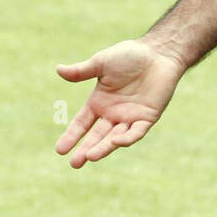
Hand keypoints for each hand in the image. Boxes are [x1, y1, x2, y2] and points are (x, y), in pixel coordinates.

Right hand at [55, 40, 184, 167]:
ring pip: (114, 138)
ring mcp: (130, 118)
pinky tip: (117, 142)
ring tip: (90, 156)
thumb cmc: (129, 55)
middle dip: (86, 150)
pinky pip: (136, 132)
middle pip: (96, 136)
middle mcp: (113, 114)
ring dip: (103, 147)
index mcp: (99, 102)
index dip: (71, 136)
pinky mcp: (147, 118)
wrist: (158, 52)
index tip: (60, 150)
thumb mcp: (101, 63)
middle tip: (75, 163)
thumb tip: (58, 69)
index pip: (82, 124)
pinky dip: (127, 138)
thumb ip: (81, 71)